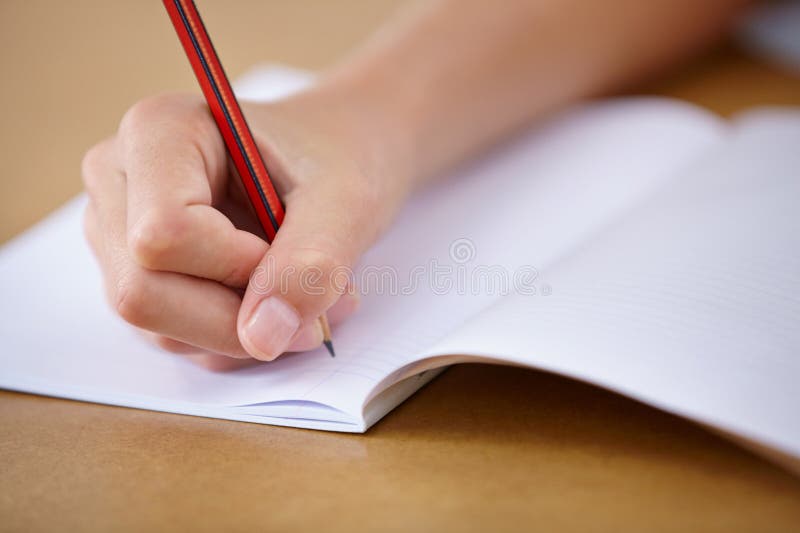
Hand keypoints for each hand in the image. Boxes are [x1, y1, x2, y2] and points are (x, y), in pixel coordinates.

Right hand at [82, 88, 411, 368]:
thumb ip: (312, 263)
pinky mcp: (139, 276)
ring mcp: (120, 234)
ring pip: (160, 328)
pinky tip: (280, 304)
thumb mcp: (347, 199)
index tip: (300, 260)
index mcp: (159, 131)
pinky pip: (177, 339)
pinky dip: (239, 339)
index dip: (237, 269)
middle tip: (323, 306)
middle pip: (142, 292)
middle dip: (240, 319)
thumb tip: (263, 337)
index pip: (162, 234)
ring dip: (248, 334)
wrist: (334, 156)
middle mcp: (121, 180)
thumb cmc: (338, 157)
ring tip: (312, 297)